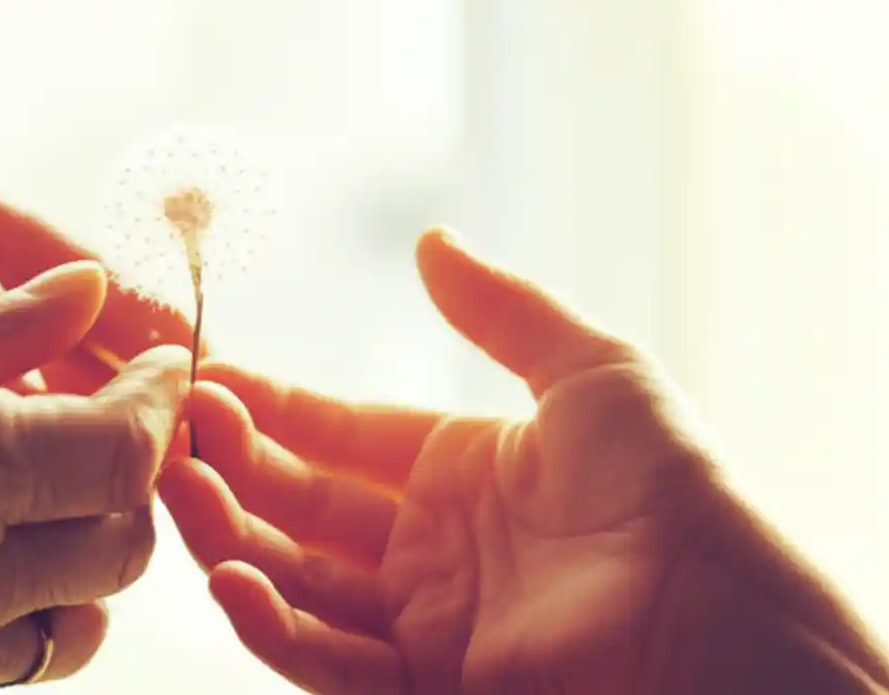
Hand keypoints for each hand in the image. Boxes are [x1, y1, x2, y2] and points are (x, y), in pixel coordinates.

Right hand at [0, 263, 188, 692]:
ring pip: (87, 616)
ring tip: (55, 504)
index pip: (125, 447)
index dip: (163, 406)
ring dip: (93, 558)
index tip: (169, 372)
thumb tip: (91, 283)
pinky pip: (19, 661)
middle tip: (116, 432)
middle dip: (137, 483)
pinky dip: (36, 611)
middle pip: (127, 538)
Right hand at [159, 230, 888, 693]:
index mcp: (458, 468)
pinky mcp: (427, 689)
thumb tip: (429, 239)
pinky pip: (330, 662)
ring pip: (297, 584)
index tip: (204, 376)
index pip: (337, 435)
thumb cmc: (668, 480)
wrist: (716, 605)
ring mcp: (425, 621)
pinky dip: (273, 627)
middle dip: (233, 468)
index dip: (271, 408)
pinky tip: (230, 579)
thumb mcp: (588, 367)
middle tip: (171, 428)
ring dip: (230, 540)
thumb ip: (502, 309)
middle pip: (301, 509)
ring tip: (180, 489)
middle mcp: (430, 546)